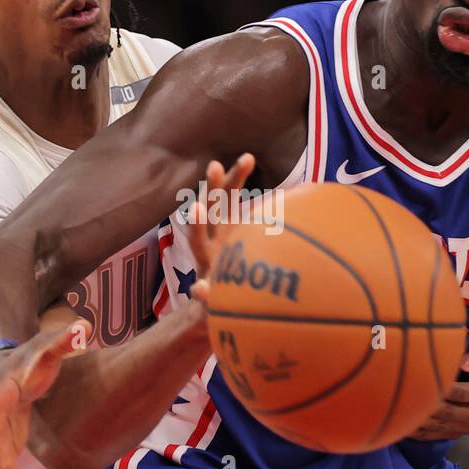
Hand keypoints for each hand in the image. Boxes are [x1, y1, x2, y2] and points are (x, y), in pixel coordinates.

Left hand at [187, 153, 254, 305]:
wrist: (226, 304)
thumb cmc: (217, 309)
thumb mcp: (209, 310)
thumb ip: (204, 301)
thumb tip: (199, 289)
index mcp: (206, 259)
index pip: (198, 240)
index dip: (198, 226)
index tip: (198, 208)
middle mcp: (215, 242)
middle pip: (212, 211)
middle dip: (213, 189)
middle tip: (214, 165)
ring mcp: (231, 235)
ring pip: (230, 204)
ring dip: (234, 182)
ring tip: (247, 157)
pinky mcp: (245, 234)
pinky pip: (249, 209)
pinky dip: (257, 195)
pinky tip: (270, 175)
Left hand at [409, 330, 468, 440]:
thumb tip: (466, 362)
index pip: (459, 392)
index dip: (437, 385)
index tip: (415, 377)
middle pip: (447, 412)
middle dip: (423, 403)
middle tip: (399, 392)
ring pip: (437, 426)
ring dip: (415, 417)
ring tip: (395, 404)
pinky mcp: (456, 434)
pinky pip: (431, 435)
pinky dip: (413, 427)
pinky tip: (398, 417)